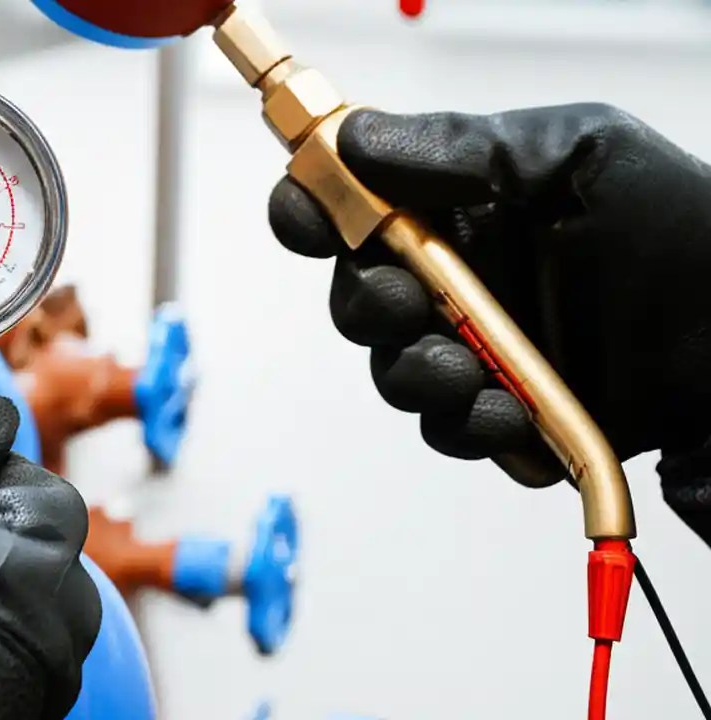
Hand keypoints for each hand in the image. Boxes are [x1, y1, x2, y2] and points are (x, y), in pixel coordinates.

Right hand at [268, 104, 710, 541]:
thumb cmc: (684, 233)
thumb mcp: (580, 157)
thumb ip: (463, 148)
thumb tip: (357, 139)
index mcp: (462, 206)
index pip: (353, 202)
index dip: (312, 209)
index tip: (308, 222)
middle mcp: (459, 276)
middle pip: (355, 296)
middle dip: (367, 306)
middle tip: (406, 306)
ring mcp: (479, 349)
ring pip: (392, 371)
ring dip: (414, 375)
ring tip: (470, 375)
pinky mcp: (506, 413)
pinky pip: (449, 430)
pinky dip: (467, 426)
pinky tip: (510, 415)